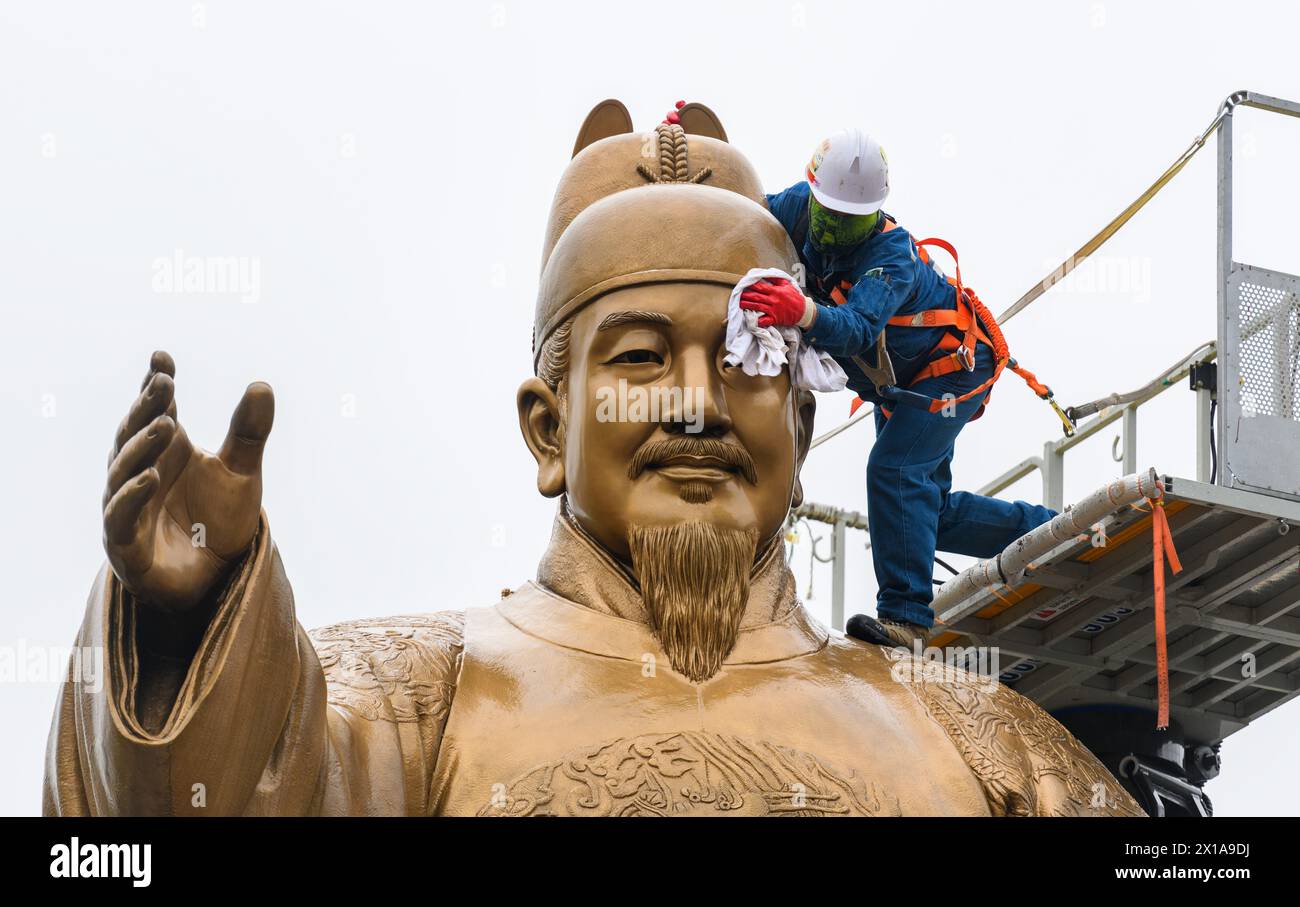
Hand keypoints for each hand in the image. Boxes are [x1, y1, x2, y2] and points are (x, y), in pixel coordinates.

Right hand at [102, 351, 273, 615]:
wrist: (215, 580)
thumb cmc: (219, 522)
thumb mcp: (242, 473)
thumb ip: (248, 433)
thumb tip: (262, 384)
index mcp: (165, 452)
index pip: (156, 410)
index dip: (156, 385)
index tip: (163, 358)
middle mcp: (139, 474)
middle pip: (134, 434)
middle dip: (147, 407)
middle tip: (164, 382)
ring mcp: (127, 508)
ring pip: (123, 470)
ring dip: (141, 447)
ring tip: (164, 423)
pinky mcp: (124, 545)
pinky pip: (121, 517)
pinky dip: (131, 496)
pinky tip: (149, 477)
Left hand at [739, 278, 813, 327]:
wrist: (804, 311)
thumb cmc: (795, 297)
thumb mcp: (787, 285)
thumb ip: (776, 280)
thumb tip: (767, 274)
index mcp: (776, 291)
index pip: (761, 287)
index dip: (751, 285)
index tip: (744, 284)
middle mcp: (774, 300)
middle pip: (757, 297)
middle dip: (746, 295)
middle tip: (738, 295)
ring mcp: (774, 310)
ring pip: (758, 307)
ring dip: (748, 305)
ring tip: (740, 304)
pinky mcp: (775, 319)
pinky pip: (765, 320)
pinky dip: (759, 321)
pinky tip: (752, 320)